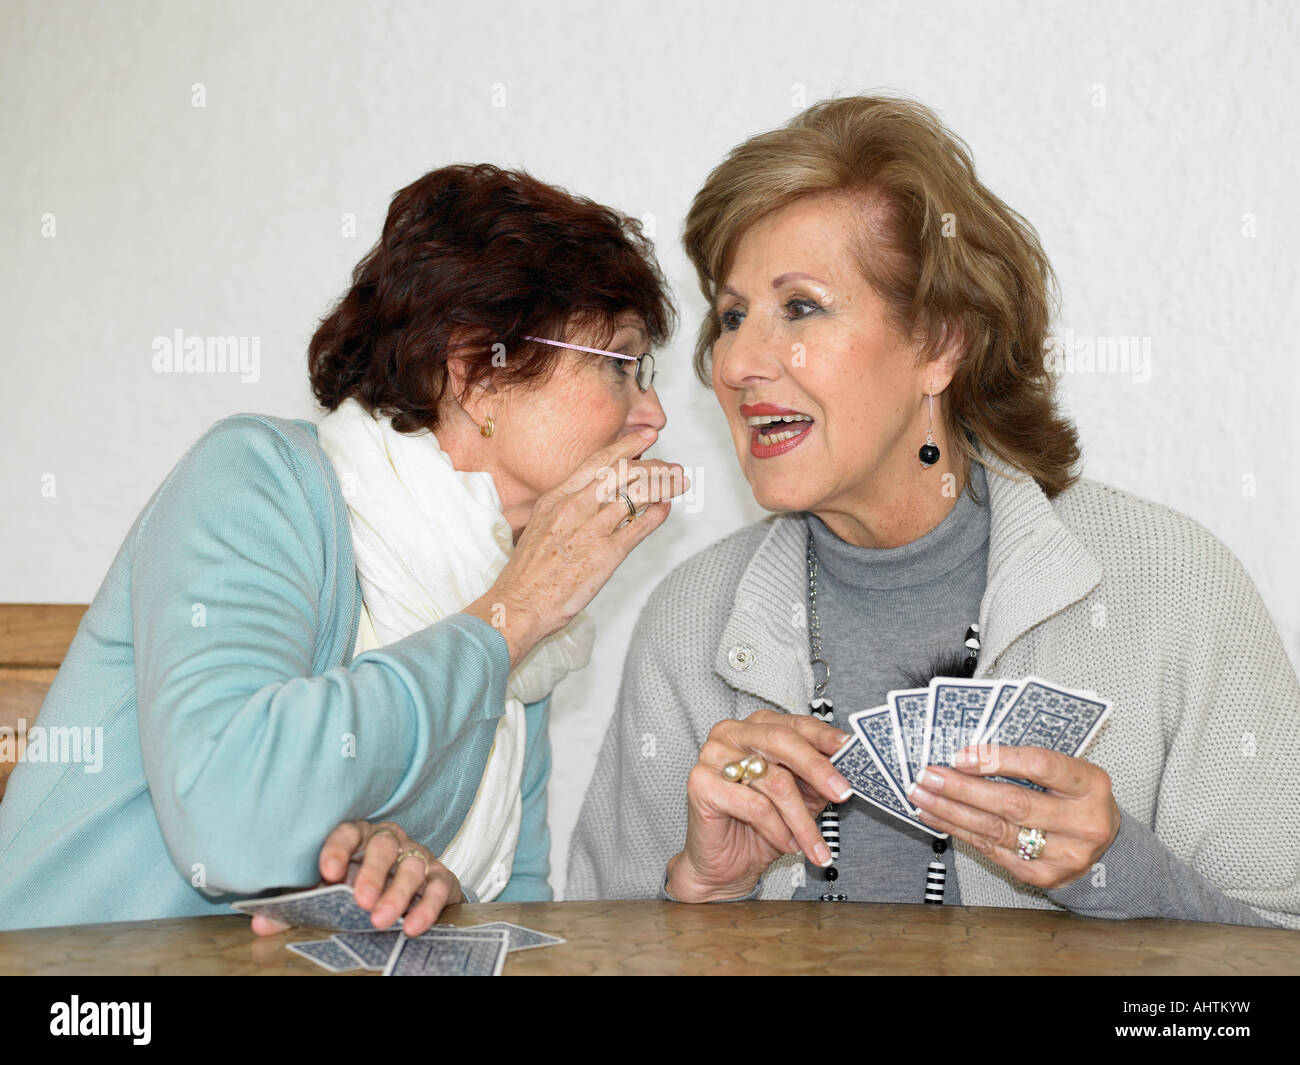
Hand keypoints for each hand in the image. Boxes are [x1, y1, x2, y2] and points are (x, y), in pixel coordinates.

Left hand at [249, 820, 462, 936]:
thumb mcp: (329, 896)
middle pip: (383, 846)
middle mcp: (391, 841)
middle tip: (361, 902)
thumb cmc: (361, 890)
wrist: (410, 897)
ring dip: (398, 894)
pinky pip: (438, 887)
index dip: (338, 849)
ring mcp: (419, 857)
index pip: (348, 832)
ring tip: (382, 921)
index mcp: (360, 838)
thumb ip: (298, 908)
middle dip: (372, 873)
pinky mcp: (442, 878)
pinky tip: (413, 926)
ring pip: (412, 866)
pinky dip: (427, 907)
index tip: (327, 871)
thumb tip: (261, 923)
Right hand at [464, 430, 688, 668]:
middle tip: (672, 467)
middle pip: (623, 472)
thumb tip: (589, 497)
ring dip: (664, 485)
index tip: (646, 436)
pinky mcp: (607, 553)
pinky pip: (641, 525)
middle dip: (654, 465)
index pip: (598, 461)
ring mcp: (592, 529)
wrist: (520, 603)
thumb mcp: (540, 526)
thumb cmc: (528, 572)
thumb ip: (565, 508)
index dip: (627, 445)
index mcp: (556, 497)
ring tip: (680, 482)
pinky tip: (666, 508)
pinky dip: (658, 513)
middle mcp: (575, 507)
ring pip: (637, 494)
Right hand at [665, 710, 853, 902]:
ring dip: (801, 819)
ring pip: (774, 781)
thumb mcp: (800, 797)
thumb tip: (848, 767)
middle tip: (842, 793)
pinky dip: (777, 829)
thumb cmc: (760, 826)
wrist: (725, 865)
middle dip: (818, 769)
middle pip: (783, 742)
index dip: (826, 737)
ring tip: (813, 843)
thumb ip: (817, 778)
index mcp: (757, 727)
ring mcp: (713, 755)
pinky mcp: (702, 783)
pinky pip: (755, 805)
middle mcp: (732, 733)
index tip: (851, 750)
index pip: (797, 724)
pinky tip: (785, 844)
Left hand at [907, 745, 1120, 889]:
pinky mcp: (1045, 876)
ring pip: (997, 830)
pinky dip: (961, 832)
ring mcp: (1065, 854)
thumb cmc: (1075, 798)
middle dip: (962, 788)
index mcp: (1089, 784)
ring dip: (952, 812)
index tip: (959, 756)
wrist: (1103, 845)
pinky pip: (994, 851)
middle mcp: (1083, 821)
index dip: (996, 760)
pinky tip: (940, 818)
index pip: (1040, 765)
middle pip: (1012, 803)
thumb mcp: (1066, 771)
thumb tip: (965, 756)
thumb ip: (1025, 762)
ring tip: (923, 796)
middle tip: (929, 776)